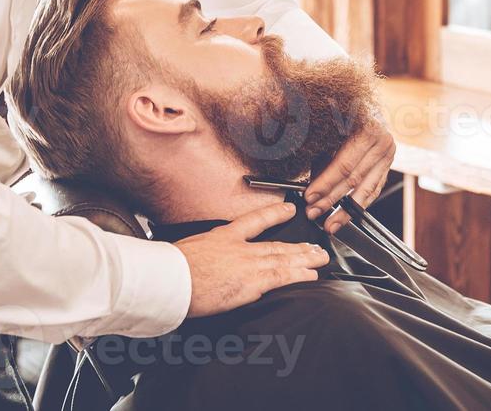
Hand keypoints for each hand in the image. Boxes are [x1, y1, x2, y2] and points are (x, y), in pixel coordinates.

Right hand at [175, 201, 328, 317]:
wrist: (171, 278)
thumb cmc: (172, 268)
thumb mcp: (186, 249)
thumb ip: (203, 253)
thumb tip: (203, 261)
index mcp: (223, 236)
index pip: (254, 221)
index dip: (274, 214)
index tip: (288, 209)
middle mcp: (240, 247)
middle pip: (275, 244)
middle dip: (297, 246)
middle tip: (314, 245)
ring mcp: (248, 264)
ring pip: (283, 259)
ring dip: (304, 259)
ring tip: (319, 258)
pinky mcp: (252, 282)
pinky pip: (282, 277)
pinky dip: (298, 275)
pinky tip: (310, 275)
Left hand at [304, 117, 396, 232]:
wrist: (364, 104)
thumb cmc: (341, 113)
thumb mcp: (327, 126)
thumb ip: (318, 150)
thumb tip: (304, 178)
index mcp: (368, 127)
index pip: (344, 163)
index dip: (325, 182)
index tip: (309, 195)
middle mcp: (382, 141)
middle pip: (353, 178)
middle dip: (331, 199)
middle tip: (313, 211)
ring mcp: (388, 154)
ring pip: (365, 189)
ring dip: (345, 210)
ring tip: (329, 223)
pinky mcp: (387, 166)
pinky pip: (372, 191)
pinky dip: (357, 205)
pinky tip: (344, 216)